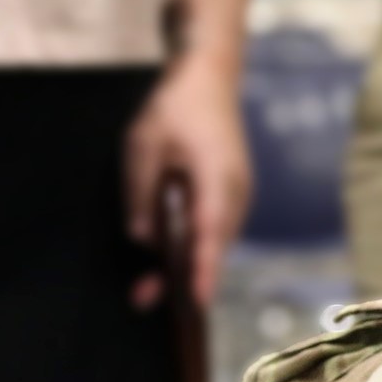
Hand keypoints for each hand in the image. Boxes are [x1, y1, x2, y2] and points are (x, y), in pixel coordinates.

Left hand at [126, 54, 251, 308]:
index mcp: (217, 178)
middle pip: (213, 245)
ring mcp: (240, 194)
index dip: (203, 269)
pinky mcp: (234, 194)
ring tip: (148, 286)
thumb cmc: (175, 109)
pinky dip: (196, 246)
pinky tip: (171, 256)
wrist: (210, 80)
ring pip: (215, 239)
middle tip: (141, 298)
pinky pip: (216, 228)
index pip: (211, 232)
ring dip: (187, 263)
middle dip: (182, 276)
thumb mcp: (143, 147)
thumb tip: (141, 239)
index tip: (197, 300)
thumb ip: (141, 194)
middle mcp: (236, 192)